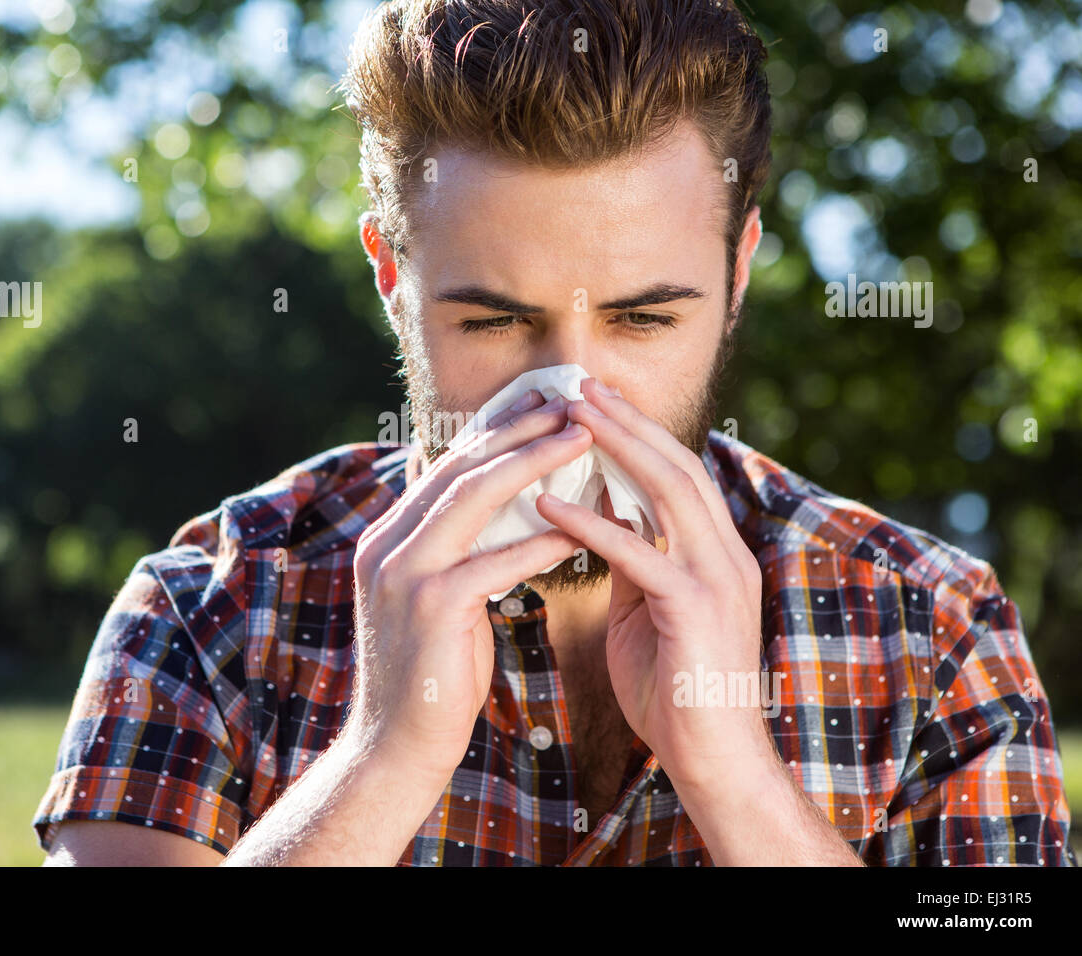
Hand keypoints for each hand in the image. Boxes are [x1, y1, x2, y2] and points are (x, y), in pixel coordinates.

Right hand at [346, 389, 591, 784]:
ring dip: (532, 463)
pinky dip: (538, 540)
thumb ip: (456, 552)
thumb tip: (503, 510)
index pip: (445, 467)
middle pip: (458, 467)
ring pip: (472, 498)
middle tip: (568, 402)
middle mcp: (386, 545)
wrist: (395, 748)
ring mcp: (403, 574)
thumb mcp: (436, 600)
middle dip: (516, 429)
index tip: (540, 404)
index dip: (494, 431)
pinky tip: (579, 528)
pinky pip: (494, 561)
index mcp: (387, 538)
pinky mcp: (431, 608)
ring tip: (580, 438)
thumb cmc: (430, 675)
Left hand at [537, 378, 771, 787]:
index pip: (677, 473)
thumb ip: (631, 561)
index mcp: (715, 552)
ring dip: (616, 448)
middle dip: (627, 420)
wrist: (712, 761)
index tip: (593, 399)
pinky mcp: (695, 610)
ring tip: (568, 417)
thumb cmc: (674, 689)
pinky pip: (638, 554)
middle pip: (677, 465)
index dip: (637, 432)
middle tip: (579, 384)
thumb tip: (599, 515)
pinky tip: (549, 506)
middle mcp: (724, 554)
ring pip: (668, 492)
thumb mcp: (645, 611)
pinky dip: (592, 525)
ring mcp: (716, 578)